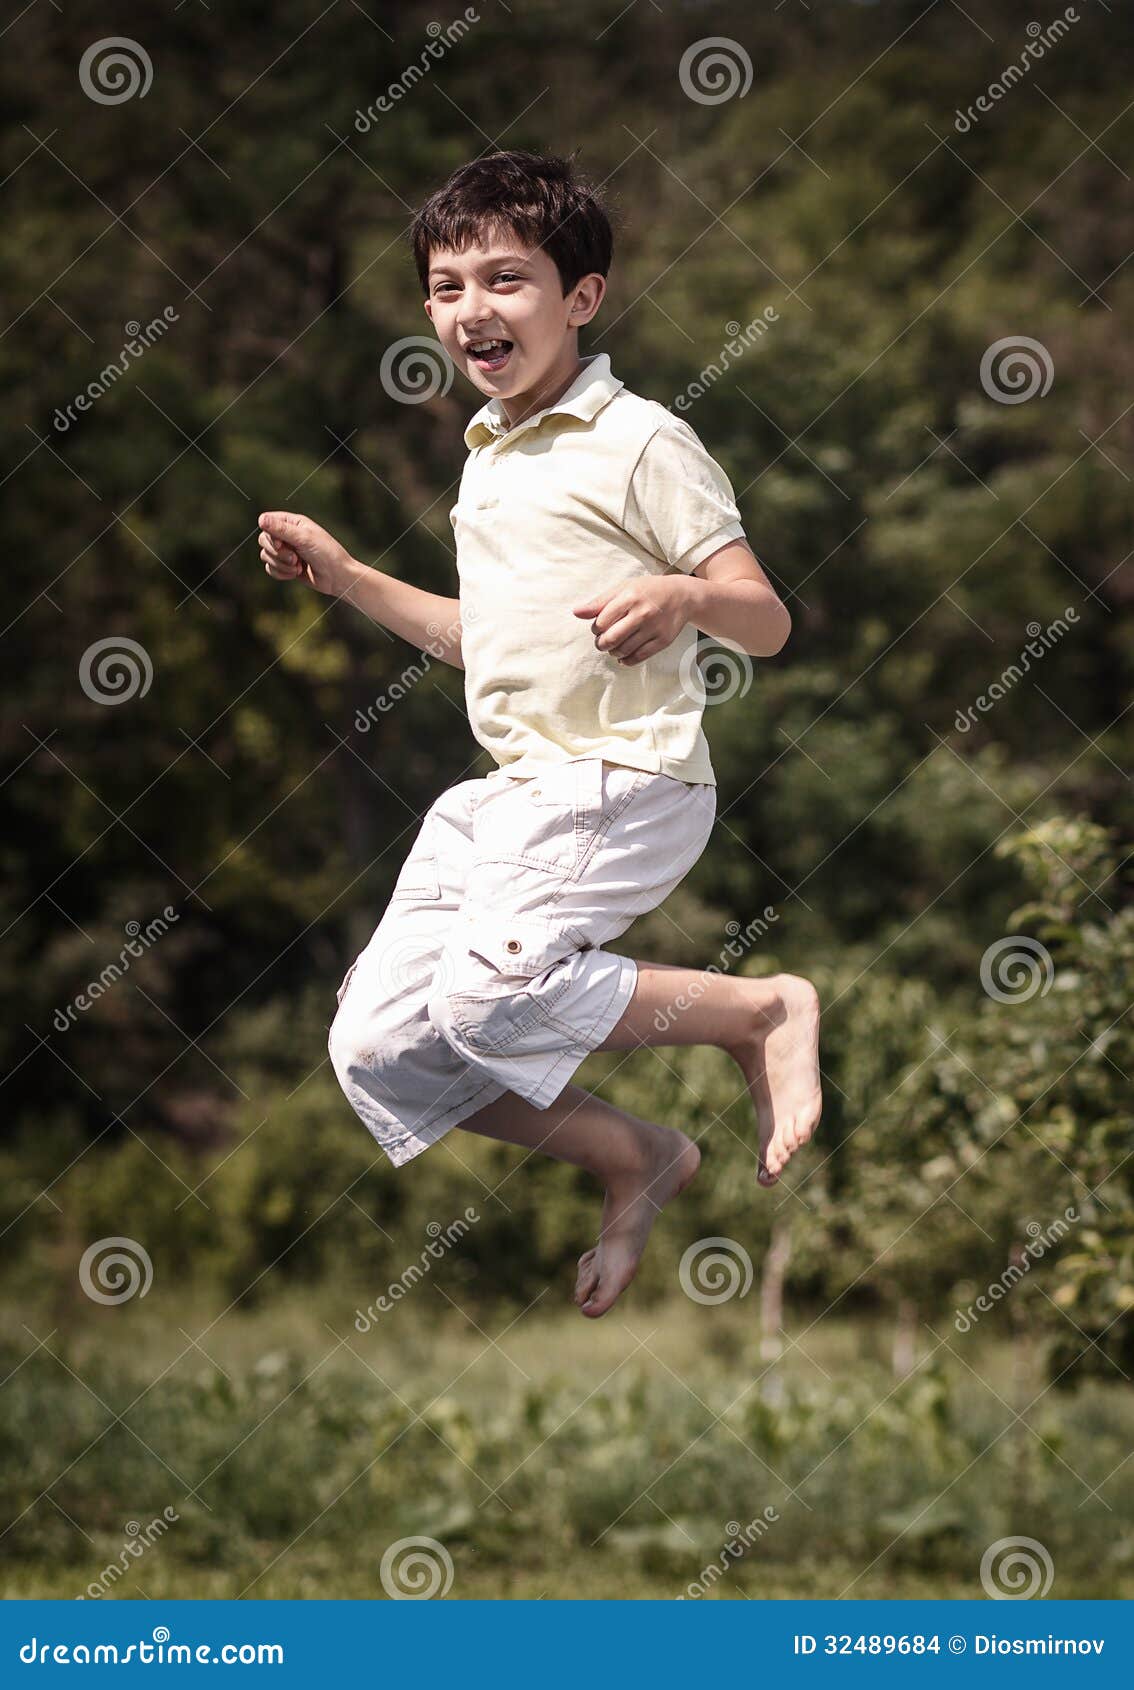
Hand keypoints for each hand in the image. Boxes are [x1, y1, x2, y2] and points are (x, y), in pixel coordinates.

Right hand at [257, 510, 355, 596]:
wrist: (338, 577)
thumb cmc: (326, 554)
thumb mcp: (304, 539)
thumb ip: (282, 529)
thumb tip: (261, 519)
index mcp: (293, 522)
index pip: (266, 522)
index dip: (269, 534)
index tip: (280, 544)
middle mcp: (287, 534)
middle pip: (263, 540)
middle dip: (278, 553)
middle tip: (296, 559)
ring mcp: (286, 551)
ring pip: (265, 556)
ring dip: (281, 565)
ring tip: (299, 567)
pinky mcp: (285, 566)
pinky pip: (270, 568)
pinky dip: (281, 573)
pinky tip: (296, 574)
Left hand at [572, 576, 692, 665]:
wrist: (682, 596)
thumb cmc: (647, 591)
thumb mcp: (623, 589)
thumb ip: (600, 602)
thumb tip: (576, 612)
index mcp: (629, 597)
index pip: (601, 622)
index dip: (596, 629)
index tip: (599, 628)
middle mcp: (642, 613)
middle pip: (611, 639)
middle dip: (601, 644)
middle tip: (603, 641)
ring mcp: (654, 628)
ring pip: (623, 650)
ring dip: (613, 652)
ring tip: (614, 646)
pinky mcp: (663, 641)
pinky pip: (638, 657)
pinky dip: (626, 660)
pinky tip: (624, 655)